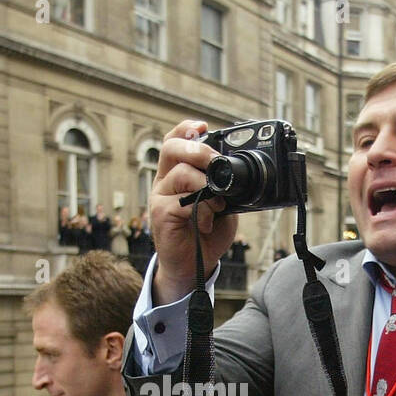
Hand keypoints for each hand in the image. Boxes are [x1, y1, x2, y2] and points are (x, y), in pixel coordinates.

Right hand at [150, 120, 237, 304]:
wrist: (193, 267)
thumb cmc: (205, 236)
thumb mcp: (221, 206)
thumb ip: (223, 188)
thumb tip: (234, 172)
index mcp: (177, 174)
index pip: (175, 142)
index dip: (186, 129)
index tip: (203, 127)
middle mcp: (165, 182)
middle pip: (171, 148)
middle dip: (197, 150)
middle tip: (215, 162)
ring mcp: (160, 198)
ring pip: (181, 173)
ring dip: (205, 185)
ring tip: (217, 205)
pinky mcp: (161, 215)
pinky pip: (182, 202)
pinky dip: (202, 210)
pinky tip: (207, 223)